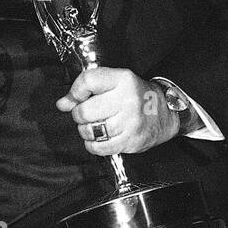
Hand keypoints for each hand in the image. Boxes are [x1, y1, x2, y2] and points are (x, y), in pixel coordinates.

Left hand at [56, 67, 179, 155]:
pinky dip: (93, 145)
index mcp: (123, 79)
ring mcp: (130, 122)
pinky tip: (99, 137)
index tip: (77, 97)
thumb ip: (86, 88)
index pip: (87, 81)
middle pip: (84, 111)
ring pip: (90, 130)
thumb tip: (62, 103)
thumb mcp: (114, 82)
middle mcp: (127, 100)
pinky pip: (99, 147)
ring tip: (95, 125)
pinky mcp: (131, 141)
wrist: (165, 113)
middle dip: (79, 114)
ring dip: (86, 130)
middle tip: (88, 114)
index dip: (76, 91)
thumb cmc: (135, 96)